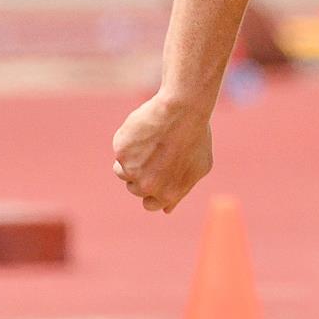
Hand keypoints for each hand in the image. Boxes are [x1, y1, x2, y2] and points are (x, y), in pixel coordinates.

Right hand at [112, 94, 213, 213]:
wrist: (183, 109)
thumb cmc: (196, 135)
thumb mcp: (199, 166)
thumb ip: (182, 189)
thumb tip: (167, 209)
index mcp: (168, 194)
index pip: (150, 204)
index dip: (153, 190)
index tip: (156, 175)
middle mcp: (148, 186)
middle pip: (134, 188)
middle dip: (142, 173)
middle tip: (157, 152)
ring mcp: (132, 169)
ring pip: (122, 170)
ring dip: (132, 158)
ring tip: (151, 140)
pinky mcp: (121, 151)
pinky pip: (119, 150)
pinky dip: (129, 141)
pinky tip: (145, 130)